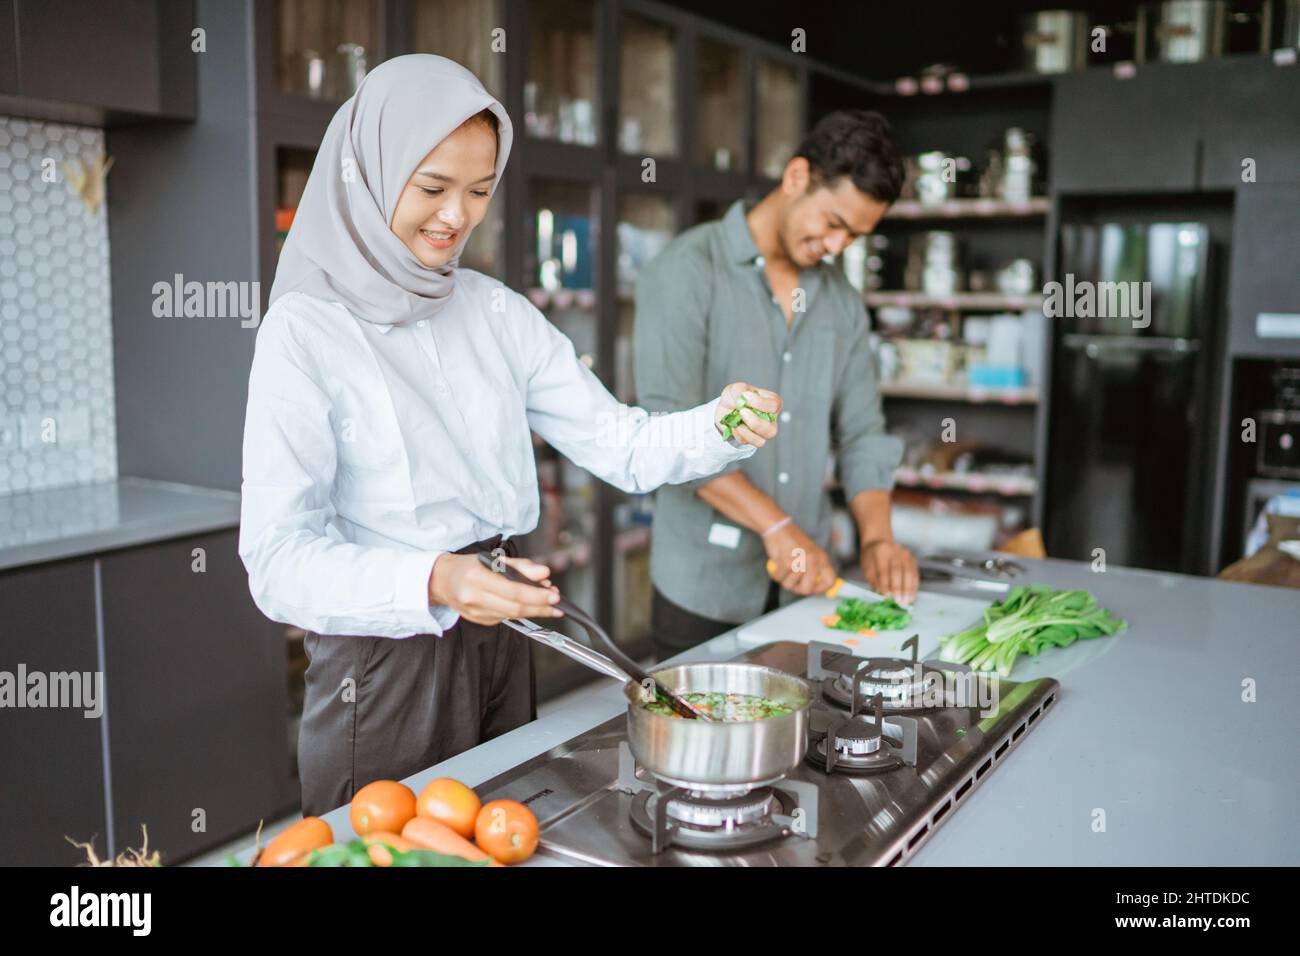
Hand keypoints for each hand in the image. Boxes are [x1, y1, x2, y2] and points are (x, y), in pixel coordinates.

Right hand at [428, 553, 561, 625]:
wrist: (441, 581)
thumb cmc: (467, 566)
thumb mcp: (493, 559)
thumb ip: (520, 566)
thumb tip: (544, 573)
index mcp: (477, 578)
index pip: (513, 591)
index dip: (536, 596)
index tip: (554, 596)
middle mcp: (474, 598)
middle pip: (515, 608)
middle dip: (540, 607)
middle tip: (556, 604)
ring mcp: (475, 612)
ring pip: (512, 615)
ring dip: (533, 611)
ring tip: (547, 603)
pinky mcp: (478, 621)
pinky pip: (505, 618)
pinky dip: (519, 612)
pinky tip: (528, 605)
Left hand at [715, 383, 781, 446]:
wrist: (724, 408)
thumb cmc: (735, 397)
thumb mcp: (736, 388)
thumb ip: (740, 390)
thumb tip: (743, 399)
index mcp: (772, 403)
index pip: (775, 405)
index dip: (761, 402)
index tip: (745, 396)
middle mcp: (771, 419)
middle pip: (771, 429)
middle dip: (755, 422)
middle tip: (742, 412)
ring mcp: (762, 432)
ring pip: (762, 440)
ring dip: (747, 432)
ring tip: (737, 422)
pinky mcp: (752, 439)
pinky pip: (747, 442)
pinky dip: (739, 435)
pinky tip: (734, 426)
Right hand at [763, 522, 836, 595]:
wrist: (779, 528)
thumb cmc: (794, 542)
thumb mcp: (812, 554)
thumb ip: (817, 571)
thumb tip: (822, 589)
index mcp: (822, 559)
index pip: (830, 581)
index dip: (821, 589)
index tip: (813, 589)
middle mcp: (813, 561)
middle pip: (807, 589)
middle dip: (797, 588)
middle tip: (793, 581)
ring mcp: (799, 562)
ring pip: (790, 585)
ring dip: (784, 578)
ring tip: (784, 566)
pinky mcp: (785, 562)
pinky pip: (779, 578)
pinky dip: (775, 573)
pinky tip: (776, 564)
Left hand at [860, 539, 917, 603]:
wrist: (879, 543)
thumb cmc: (871, 558)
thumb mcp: (867, 568)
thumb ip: (875, 581)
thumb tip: (883, 595)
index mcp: (881, 551)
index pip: (884, 570)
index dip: (886, 584)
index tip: (887, 597)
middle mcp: (895, 550)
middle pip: (898, 571)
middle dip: (899, 588)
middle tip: (899, 602)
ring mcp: (905, 554)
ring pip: (909, 573)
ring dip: (908, 589)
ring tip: (907, 601)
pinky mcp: (912, 558)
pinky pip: (915, 574)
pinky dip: (914, 586)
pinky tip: (912, 596)